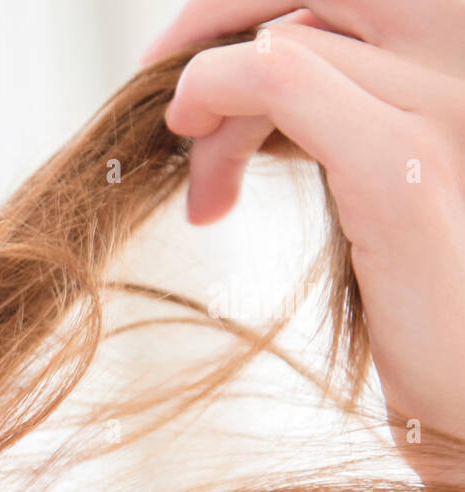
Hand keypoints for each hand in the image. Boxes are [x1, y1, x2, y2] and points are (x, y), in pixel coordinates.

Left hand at [141, 0, 464, 453]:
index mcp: (443, 88)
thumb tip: (232, 104)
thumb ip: (327, 135)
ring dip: (214, 117)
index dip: (245, 61)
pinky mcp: (395, 169)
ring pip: (279, 49)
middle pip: (300, 31)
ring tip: (209, 205)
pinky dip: (215, 100)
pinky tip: (208, 186)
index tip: (195, 121)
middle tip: (201, 186)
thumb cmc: (416, 319)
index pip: (326, 26)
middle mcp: (451, 83)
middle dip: (223, 95)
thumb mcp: (369, 203)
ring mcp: (433, 115)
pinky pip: (278, 78)